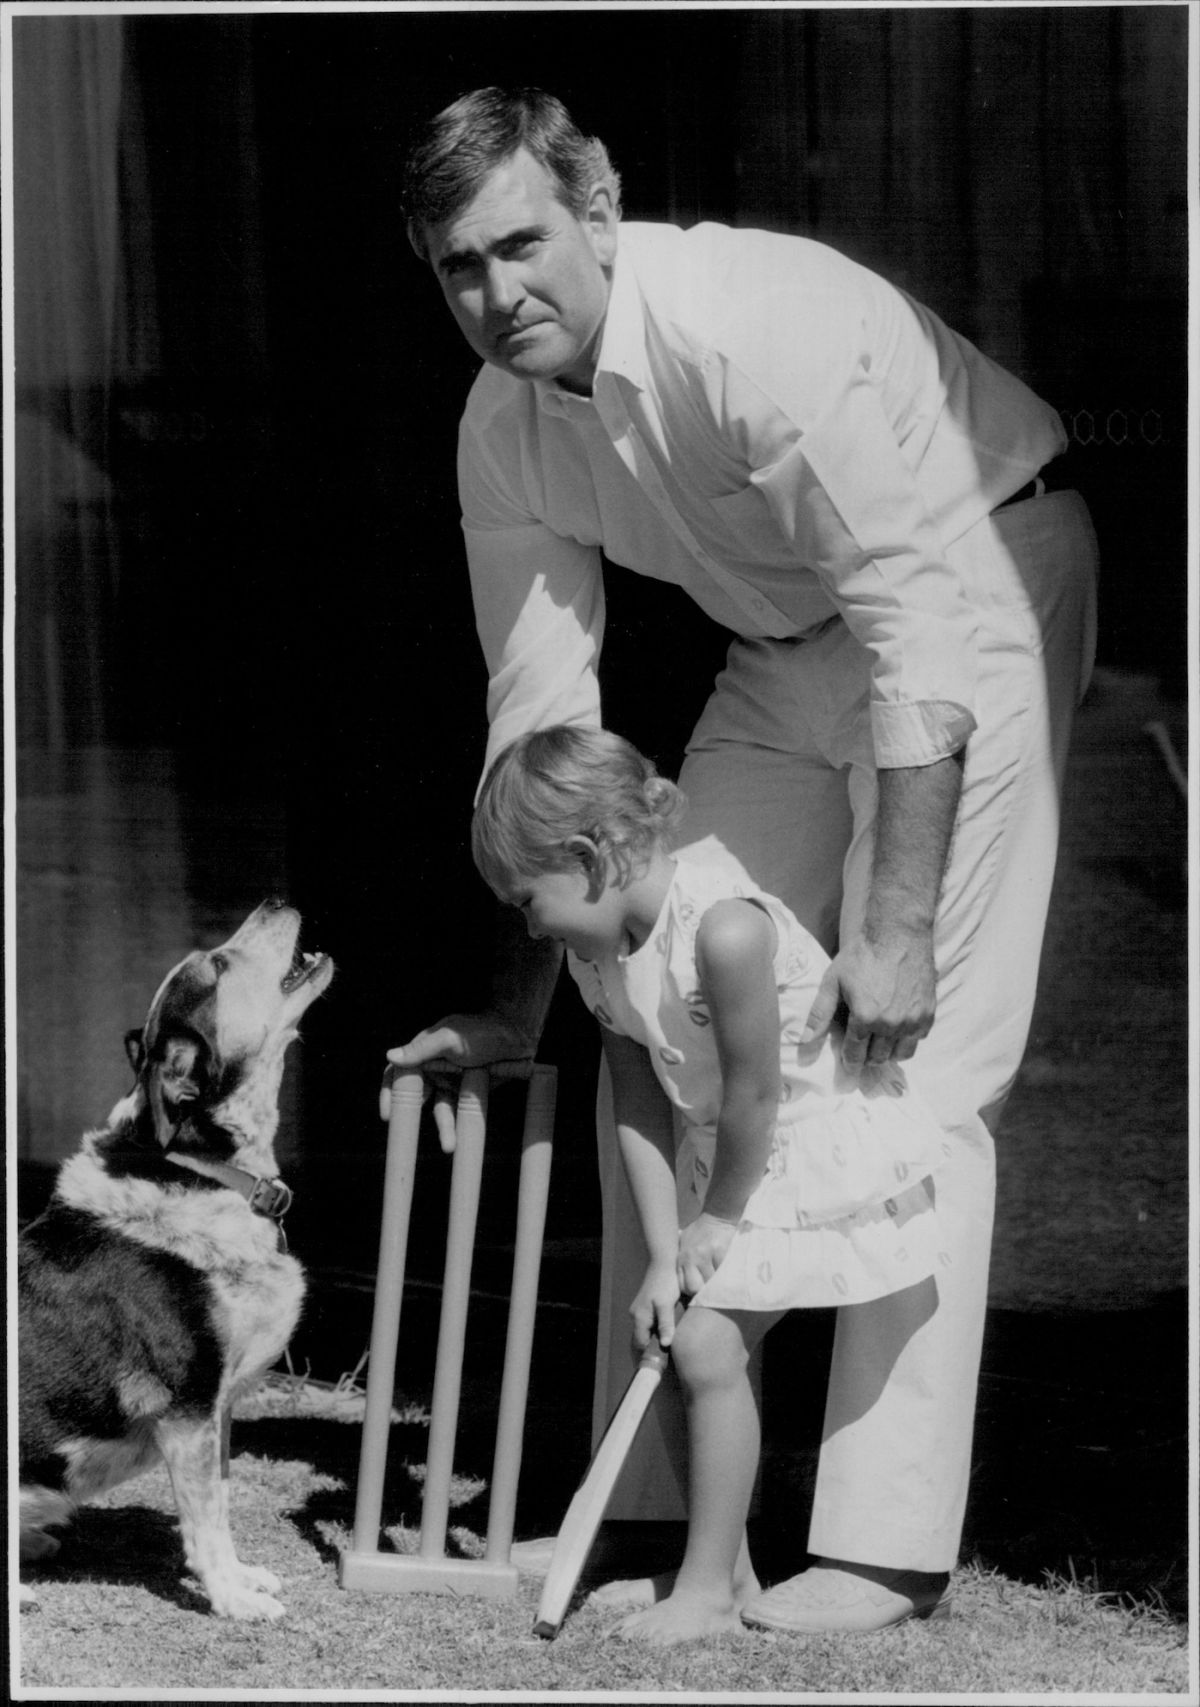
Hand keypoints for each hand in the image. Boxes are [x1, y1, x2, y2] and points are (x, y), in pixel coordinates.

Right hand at [382, 1011, 532, 1151]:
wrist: (517, 1035)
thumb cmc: (481, 1030)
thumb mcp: (450, 1039)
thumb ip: (421, 1049)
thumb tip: (389, 1056)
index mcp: (424, 1051)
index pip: (398, 1073)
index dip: (389, 1093)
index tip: (388, 1115)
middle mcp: (434, 1068)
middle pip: (417, 1098)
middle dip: (413, 1119)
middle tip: (411, 1140)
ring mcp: (452, 1082)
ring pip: (441, 1110)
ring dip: (444, 1128)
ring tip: (448, 1147)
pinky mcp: (469, 1093)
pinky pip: (460, 1113)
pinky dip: (459, 1126)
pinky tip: (461, 1140)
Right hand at [629, 1259, 680, 1350]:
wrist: (664, 1263)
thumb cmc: (666, 1283)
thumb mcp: (667, 1304)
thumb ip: (666, 1324)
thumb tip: (666, 1344)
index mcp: (640, 1317)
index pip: (640, 1343)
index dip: (650, 1352)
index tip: (663, 1360)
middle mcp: (637, 1314)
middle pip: (642, 1337)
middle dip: (653, 1345)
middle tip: (668, 1354)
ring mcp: (641, 1309)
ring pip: (647, 1330)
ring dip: (656, 1336)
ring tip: (670, 1341)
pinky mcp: (647, 1305)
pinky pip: (650, 1322)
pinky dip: (657, 1327)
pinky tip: (668, 1328)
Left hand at [676, 1211, 737, 1296]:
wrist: (718, 1216)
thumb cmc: (701, 1233)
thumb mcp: (685, 1244)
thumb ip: (684, 1263)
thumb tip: (687, 1287)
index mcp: (681, 1257)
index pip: (682, 1285)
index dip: (692, 1291)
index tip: (700, 1289)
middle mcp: (690, 1256)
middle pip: (694, 1287)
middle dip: (703, 1291)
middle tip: (711, 1286)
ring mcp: (705, 1254)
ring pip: (710, 1281)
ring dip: (717, 1282)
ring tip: (720, 1276)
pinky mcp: (720, 1251)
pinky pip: (723, 1272)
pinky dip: (726, 1274)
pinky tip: (727, 1269)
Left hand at [801, 923, 936, 1068]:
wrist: (898, 934)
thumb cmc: (862, 955)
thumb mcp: (833, 981)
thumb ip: (820, 1014)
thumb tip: (804, 1042)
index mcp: (865, 1018)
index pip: (856, 1053)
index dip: (850, 1061)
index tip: (849, 1065)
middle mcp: (891, 1024)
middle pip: (878, 1057)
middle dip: (867, 1057)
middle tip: (863, 1051)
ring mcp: (912, 1020)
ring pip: (900, 1054)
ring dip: (889, 1052)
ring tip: (881, 1044)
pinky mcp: (928, 1013)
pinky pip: (918, 1039)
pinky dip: (907, 1040)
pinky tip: (899, 1030)